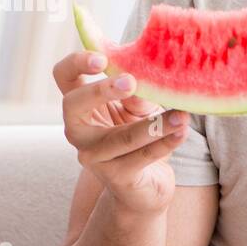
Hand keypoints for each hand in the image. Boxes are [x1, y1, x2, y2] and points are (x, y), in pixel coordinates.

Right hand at [54, 50, 188, 214]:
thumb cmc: (140, 137)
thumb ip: (137, 95)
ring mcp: (94, 156)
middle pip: (73, 104)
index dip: (77, 63)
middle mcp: (78, 131)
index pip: (64, 76)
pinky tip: (182, 131)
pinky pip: (142, 156)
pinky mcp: (116, 177)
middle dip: (100, 90)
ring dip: (154, 124)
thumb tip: (140, 82)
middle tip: (130, 81)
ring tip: (180, 114)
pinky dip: (165, 143)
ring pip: (121, 137)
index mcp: (81, 106)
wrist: (147, 187)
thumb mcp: (139, 109)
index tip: (102, 58)